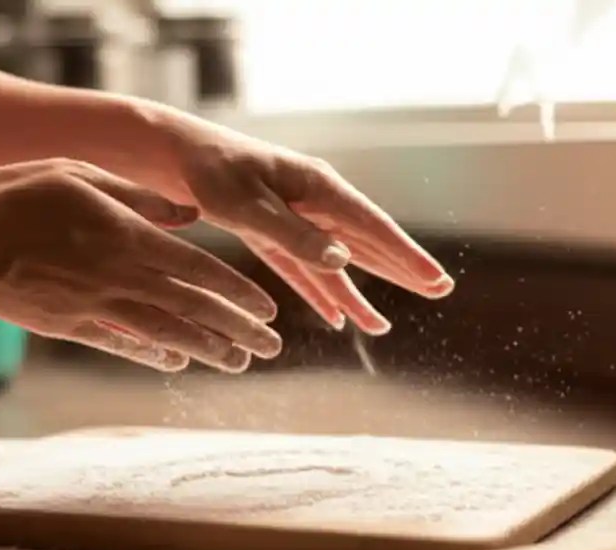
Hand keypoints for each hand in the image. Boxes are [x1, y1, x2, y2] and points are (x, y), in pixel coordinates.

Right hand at [0, 158, 281, 372]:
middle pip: (191, 308)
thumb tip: (190, 214)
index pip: (199, 270)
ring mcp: (93, 305)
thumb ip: (140, 198)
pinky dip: (150, 353)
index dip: (237, 293)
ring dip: (204, 349)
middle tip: (270, 349)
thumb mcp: (81, 174)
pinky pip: (119, 343)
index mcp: (128, 236)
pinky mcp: (67, 324)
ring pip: (164, 333)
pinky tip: (174, 362)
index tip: (267, 311)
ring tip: (238, 363)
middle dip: (236, 330)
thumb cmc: (15, 194)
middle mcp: (119, 276)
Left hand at [150, 115, 454, 334]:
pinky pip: (304, 270)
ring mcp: (296, 219)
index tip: (435, 280)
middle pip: (366, 244)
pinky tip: (335, 317)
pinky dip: (320, 293)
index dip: (406, 257)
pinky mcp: (273, 235)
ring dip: (359, 294)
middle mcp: (314, 202)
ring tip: (381, 326)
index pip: (373, 227)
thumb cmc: (211, 172)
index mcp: (318, 187)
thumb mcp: (249, 206)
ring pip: (337, 263)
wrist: (175, 157)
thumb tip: (343, 259)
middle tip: (440, 291)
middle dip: (401, 270)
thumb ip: (295, 235)